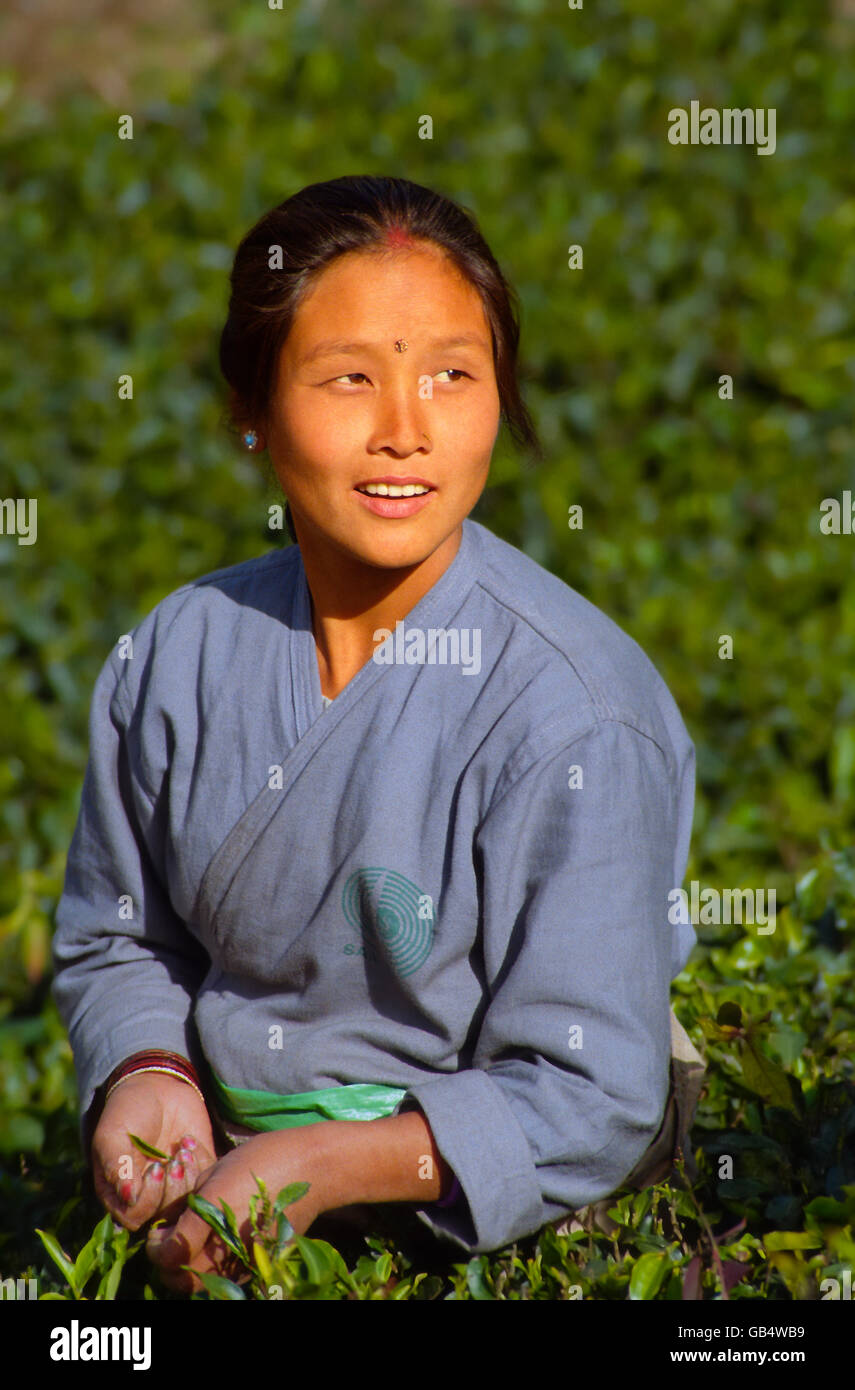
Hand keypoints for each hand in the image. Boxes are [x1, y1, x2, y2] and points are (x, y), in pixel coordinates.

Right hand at [91, 1071, 217, 1231]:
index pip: (133, 1217)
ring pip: (186, 1204)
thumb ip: (117, 1166)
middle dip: (172, 1189)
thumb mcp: (114, 1135)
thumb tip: (128, 1198)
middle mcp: (147, 1195)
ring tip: (183, 1150)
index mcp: (120, 1192)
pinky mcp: (197, 1171)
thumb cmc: (128, 1111)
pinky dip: (202, 1163)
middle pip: (163, 1216)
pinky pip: (206, 1182)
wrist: (157, 1086)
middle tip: (173, 1160)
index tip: (154, 1168)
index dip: (147, 1200)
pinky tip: (190, 1142)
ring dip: (188, 1178)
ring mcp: (174, 1184)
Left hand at [145, 1128, 324, 1293]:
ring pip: (204, 1286)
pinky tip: (215, 1249)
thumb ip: (189, 1203)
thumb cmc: (262, 1159)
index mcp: (213, 1215)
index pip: (169, 1253)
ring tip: (191, 1248)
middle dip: (168, 1266)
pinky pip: (228, 1280)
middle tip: (169, 1243)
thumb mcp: (216, 1171)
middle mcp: (229, 1244)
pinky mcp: (263, 1265)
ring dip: (189, 1273)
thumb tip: (168, 1224)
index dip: (156, 1245)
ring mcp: (247, 1259)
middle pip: (182, 1280)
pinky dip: (213, 1273)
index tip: (159, 1231)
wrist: (314, 1169)